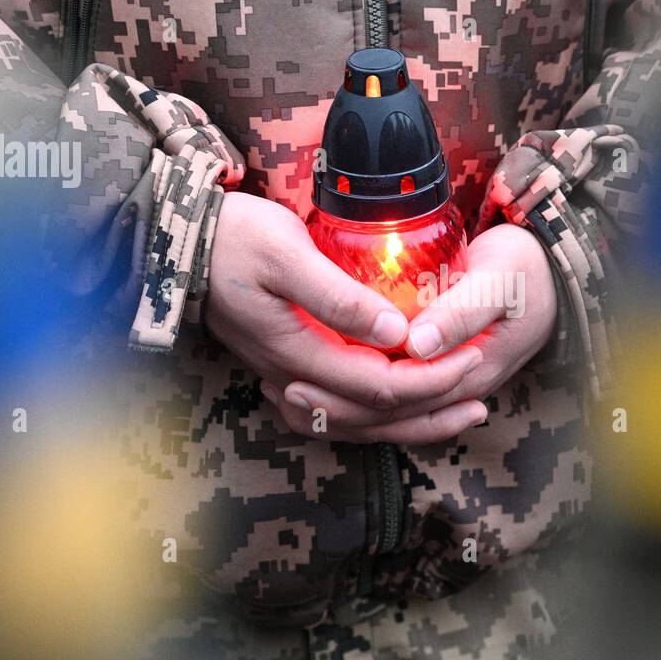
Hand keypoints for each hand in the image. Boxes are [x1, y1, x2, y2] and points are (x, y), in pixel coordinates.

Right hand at [206, 192, 486, 443]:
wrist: (178, 243)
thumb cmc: (231, 238)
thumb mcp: (285, 254)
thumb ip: (337, 297)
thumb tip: (394, 330)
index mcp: (298, 354)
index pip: (380, 388)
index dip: (431, 380)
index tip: (471, 358)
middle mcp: (293, 378)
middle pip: (374, 418)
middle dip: (433, 412)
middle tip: (482, 400)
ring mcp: (287, 378)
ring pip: (358, 421)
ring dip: (411, 421)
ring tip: (459, 412)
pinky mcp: (288, 368)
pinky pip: (341, 409)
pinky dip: (380, 412)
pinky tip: (408, 403)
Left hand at [277, 223, 557, 436]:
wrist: (552, 271)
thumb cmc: (526, 271)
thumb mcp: (501, 283)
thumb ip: (460, 312)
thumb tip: (415, 345)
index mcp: (468, 374)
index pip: (400, 401)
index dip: (349, 394)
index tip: (303, 375)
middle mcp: (454, 390)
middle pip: (385, 416)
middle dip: (332, 407)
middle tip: (279, 388)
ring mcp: (446, 383)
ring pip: (385, 412)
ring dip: (337, 406)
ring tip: (286, 390)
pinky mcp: (436, 370)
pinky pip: (389, 394)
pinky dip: (351, 395)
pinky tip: (317, 380)